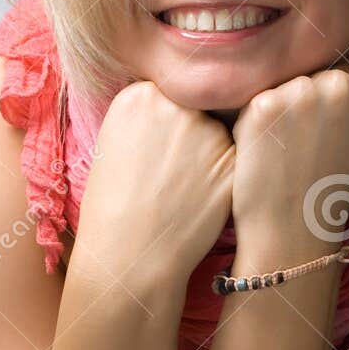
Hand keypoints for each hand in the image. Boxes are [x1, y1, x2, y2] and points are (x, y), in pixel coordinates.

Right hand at [76, 80, 236, 284]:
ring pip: (220, 133)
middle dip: (191, 134)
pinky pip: (236, 159)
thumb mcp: (112, 146)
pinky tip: (201, 199)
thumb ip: (147, 119)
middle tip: (173, 172)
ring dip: (210, 155)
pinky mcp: (234, 160)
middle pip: (197, 108)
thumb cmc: (113, 209)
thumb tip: (177, 110)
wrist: (130, 254)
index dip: (166, 126)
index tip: (157, 150)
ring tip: (184, 189)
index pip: (170, 95)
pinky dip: (224, 177)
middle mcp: (174, 104)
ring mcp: (207, 131)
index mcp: (138, 95)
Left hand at [231, 66, 348, 247]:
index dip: (328, 105)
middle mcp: (344, 84)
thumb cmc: (326, 186)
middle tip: (304, 148)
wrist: (296, 232)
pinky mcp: (266, 105)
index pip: (344, 72)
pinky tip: (264, 153)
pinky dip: (251, 124)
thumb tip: (331, 63)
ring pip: (282, 84)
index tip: (328, 137)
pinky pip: (252, 100)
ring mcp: (304, 92)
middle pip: (311, 74)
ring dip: (276, 110)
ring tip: (285, 152)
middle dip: (302, 103)